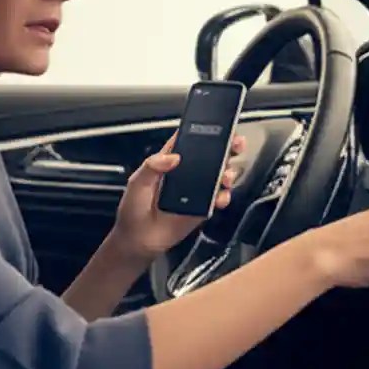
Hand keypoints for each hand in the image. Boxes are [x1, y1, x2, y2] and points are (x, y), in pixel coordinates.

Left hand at [111, 132, 246, 262]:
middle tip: (235, 145)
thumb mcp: (137, 183)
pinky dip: (224, 197)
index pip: (188, 141)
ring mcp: (196, 191)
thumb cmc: (133, 210)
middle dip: (227, 148)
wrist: (138, 241)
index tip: (216, 127)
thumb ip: (152, 166)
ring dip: (228, 173)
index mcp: (169, 162)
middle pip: (211, 156)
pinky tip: (220, 197)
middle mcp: (186, 174)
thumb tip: (173, 157)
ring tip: (226, 176)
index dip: (203, 131)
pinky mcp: (203, 208)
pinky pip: (219, 199)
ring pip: (219, 176)